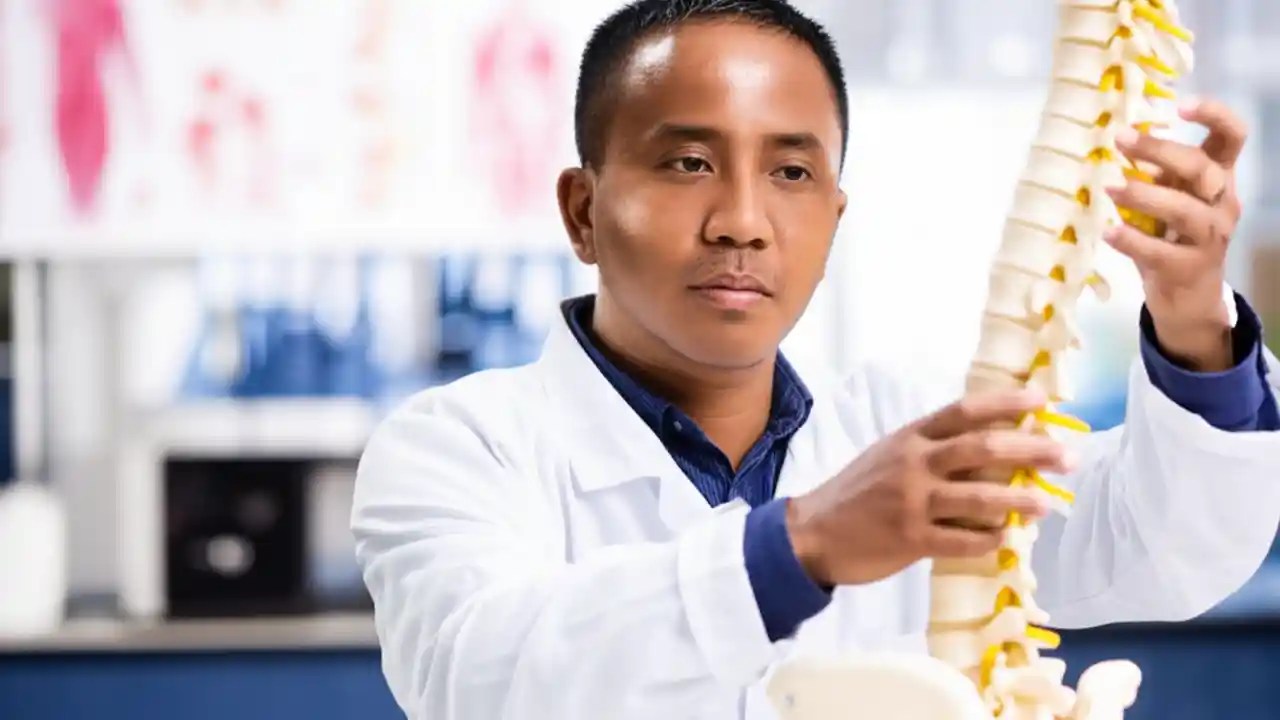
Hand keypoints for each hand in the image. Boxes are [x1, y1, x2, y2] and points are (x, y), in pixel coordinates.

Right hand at [785, 389, 1073, 586]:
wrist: (811, 533)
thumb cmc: (857, 493)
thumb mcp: (889, 457)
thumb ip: (932, 451)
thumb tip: (994, 450)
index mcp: (910, 437)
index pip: (965, 411)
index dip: (1006, 403)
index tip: (1042, 400)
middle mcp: (914, 463)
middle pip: (982, 448)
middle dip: (1030, 449)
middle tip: (1066, 456)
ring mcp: (912, 502)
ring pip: (979, 497)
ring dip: (1019, 500)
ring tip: (1048, 505)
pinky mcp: (910, 539)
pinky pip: (962, 540)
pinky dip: (989, 539)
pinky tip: (1006, 539)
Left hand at [1103, 98, 1246, 371]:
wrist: (1188, 298)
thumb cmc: (1173, 237)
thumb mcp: (1169, 198)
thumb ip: (1154, 173)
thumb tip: (1118, 140)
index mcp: (1219, 178)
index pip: (1233, 137)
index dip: (1214, 115)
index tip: (1181, 105)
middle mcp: (1222, 203)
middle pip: (1201, 168)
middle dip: (1159, 150)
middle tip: (1119, 139)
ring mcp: (1211, 237)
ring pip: (1184, 210)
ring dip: (1143, 195)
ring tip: (1108, 188)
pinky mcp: (1190, 268)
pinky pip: (1159, 251)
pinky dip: (1131, 240)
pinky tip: (1108, 230)